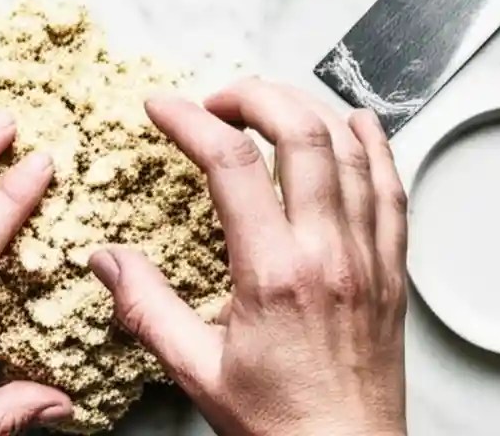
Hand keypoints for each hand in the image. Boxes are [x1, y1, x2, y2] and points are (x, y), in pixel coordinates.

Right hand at [89, 79, 406, 435]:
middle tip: (216, 99)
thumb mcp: (196, 371)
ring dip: (308, 109)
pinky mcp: (391, 269)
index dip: (190, 121)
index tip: (162, 108)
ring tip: (271, 101)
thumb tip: (106, 260)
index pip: (230, 163)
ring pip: (351, 150)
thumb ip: (146, 308)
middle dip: (253, 96)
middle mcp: (328, 253)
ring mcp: (368, 256)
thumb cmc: (282, 425)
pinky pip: (393, 188)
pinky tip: (359, 125)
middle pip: (301, 134)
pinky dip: (375, 146)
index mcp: (274, 273)